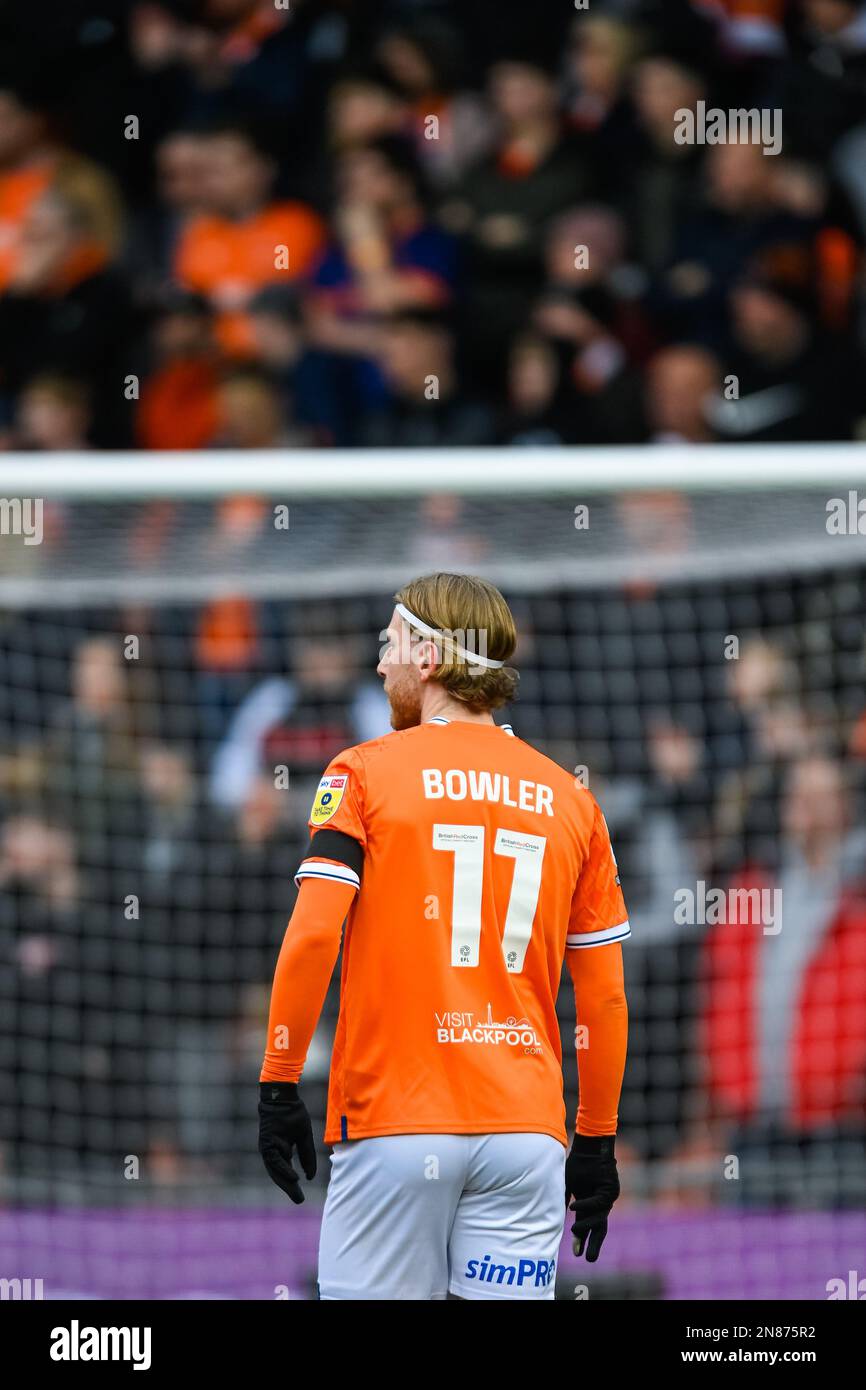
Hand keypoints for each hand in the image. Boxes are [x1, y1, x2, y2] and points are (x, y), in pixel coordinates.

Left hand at [258, 1082, 316, 1203]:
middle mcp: (272, 1151)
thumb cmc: (292, 1114)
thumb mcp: (303, 1137)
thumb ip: (306, 1155)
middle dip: (289, 1188)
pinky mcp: (266, 1142)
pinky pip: (275, 1160)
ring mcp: (268, 1147)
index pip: (285, 1171)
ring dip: (286, 1182)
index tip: (300, 1196)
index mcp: (280, 1150)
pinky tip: (294, 1177)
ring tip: (296, 1193)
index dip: (291, 1184)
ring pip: (275, 1170)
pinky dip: (284, 1169)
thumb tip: (310, 1176)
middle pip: (279, 1174)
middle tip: (299, 1200)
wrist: (284, 1097)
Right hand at [565, 1133, 619, 1261]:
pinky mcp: (611, 1190)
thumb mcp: (567, 1185)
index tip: (577, 1254)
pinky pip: (598, 1203)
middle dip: (594, 1244)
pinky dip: (585, 1206)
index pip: (586, 1224)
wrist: (590, 1146)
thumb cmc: (578, 1163)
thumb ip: (563, 1201)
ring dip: (586, 1227)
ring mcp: (607, 1198)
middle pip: (599, 1227)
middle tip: (590, 1260)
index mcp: (589, 1202)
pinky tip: (573, 1207)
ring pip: (599, 1218)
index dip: (582, 1238)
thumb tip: (555, 1218)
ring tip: (575, 1231)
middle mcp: (600, 1203)